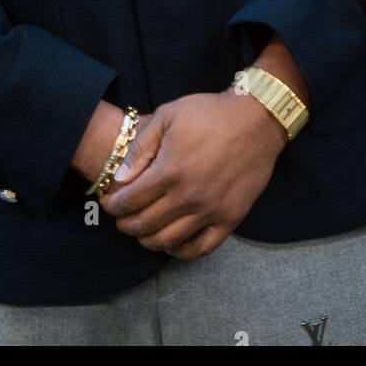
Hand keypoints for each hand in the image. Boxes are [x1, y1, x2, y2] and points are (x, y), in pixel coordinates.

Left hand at [97, 89, 286, 258]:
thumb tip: (120, 176)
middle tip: (121, 219)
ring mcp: (210, 210)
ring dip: (148, 240)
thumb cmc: (209, 113)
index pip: (131, 200)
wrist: (256, 120)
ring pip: (169, 240)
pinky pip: (202, 248)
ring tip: (142, 232)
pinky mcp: (230, 218)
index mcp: (169, 170)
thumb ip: (141, 148)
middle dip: (126, 224)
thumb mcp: (168, 116)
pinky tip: (172, 243)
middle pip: (145, 224)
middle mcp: (188, 196)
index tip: (109, 203)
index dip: (114, 205)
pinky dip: (182, 251)